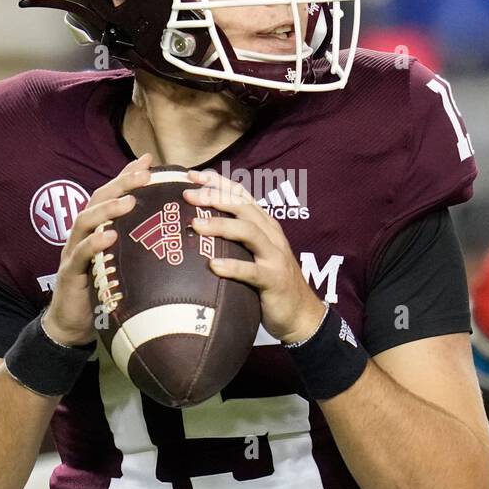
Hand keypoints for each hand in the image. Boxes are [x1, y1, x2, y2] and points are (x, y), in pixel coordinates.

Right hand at [45, 153, 154, 346]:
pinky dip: (94, 243)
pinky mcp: (69, 272)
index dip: (126, 176)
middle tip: (144, 173)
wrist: (73, 323)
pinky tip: (109, 237)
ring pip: (86, 221)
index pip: (110, 194)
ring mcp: (73, 250)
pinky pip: (80, 254)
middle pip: (98, 199)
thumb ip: (135, 243)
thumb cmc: (102, 288)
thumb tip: (166, 229)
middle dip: (120, 184)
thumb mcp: (121, 261)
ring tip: (128, 201)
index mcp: (96, 227)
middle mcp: (82, 233)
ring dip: (107, 209)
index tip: (149, 160)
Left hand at [182, 169, 325, 343]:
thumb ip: (235, 237)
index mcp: (265, 225)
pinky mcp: (274, 281)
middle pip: (243, 208)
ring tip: (195, 225)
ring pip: (249, 233)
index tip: (191, 175)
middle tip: (188, 196)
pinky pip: (252, 272)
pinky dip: (233, 267)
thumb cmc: (270, 280)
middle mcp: (271, 235)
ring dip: (221, 226)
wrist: (301, 313)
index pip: (241, 195)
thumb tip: (198, 224)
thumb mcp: (254, 252)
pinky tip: (213, 266)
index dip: (218, 182)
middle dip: (215, 197)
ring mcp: (274, 257)